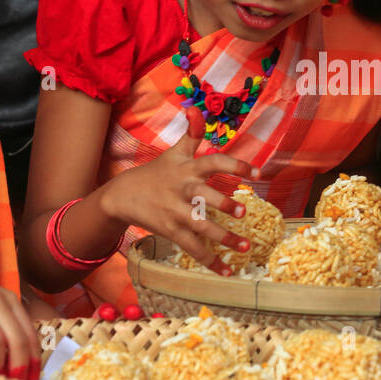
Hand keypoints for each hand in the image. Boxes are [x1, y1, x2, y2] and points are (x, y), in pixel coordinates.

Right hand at [98, 107, 259, 274]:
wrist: (121, 196)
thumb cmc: (156, 173)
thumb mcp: (174, 152)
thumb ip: (192, 134)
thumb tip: (196, 109)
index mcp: (188, 168)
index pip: (214, 162)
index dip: (236, 166)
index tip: (258, 173)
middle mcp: (183, 189)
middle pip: (205, 197)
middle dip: (224, 205)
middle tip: (243, 212)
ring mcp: (176, 212)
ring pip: (201, 227)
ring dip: (224, 238)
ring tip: (245, 247)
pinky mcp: (170, 231)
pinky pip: (192, 248)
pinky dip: (209, 261)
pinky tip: (227, 270)